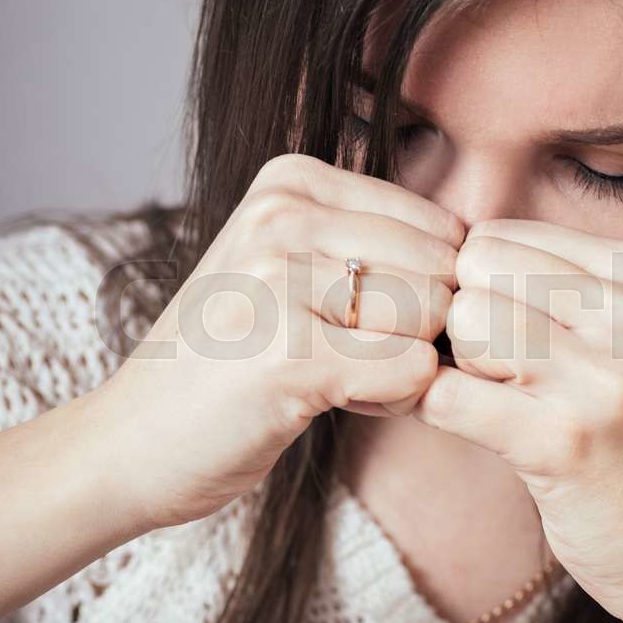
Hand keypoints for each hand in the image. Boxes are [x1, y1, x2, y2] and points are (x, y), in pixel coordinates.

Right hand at [100, 153, 462, 529]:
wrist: (132, 442)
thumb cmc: (231, 358)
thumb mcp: (289, 263)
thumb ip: (376, 239)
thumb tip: (491, 247)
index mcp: (291, 180)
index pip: (439, 226)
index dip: (421, 288)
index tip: (351, 318)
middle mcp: (282, 215)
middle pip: (443, 271)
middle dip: (416, 329)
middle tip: (346, 355)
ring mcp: (280, 280)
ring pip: (432, 318)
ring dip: (402, 366)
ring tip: (332, 374)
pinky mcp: (290, 353)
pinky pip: (414, 372)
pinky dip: (390, 402)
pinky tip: (327, 401)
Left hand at [408, 217, 622, 622]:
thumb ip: (552, 290)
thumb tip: (440, 249)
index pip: (499, 237)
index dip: (477, 290)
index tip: (500, 342)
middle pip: (477, 269)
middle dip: (464, 322)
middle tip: (494, 378)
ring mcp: (603, 378)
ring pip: (464, 321)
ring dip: (456, 366)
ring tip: (498, 405)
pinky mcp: (565, 444)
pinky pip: (447, 396)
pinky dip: (432, 411)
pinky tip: (471, 433)